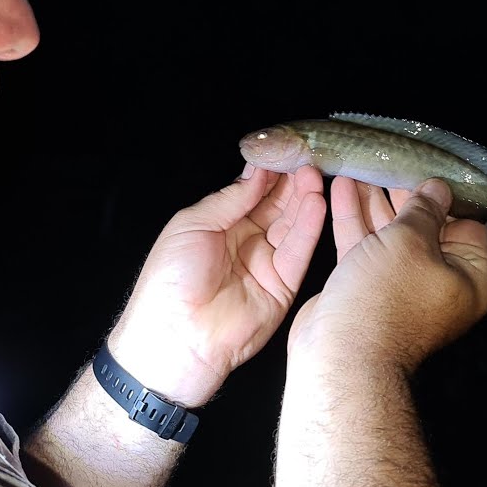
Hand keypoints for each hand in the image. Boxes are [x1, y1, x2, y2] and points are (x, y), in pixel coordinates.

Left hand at [106, 165, 325, 406]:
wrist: (174, 337)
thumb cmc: (170, 279)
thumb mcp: (192, 225)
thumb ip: (229, 199)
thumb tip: (256, 172)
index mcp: (218, 227)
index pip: (251, 193)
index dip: (268, 172)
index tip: (285, 149)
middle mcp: (244, 243)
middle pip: (275, 207)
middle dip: (291, 182)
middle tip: (307, 157)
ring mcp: (264, 266)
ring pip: (291, 226)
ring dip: (303, 199)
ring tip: (315, 173)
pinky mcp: (282, 288)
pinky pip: (298, 254)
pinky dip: (309, 228)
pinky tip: (316, 202)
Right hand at [289, 177, 486, 373]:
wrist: (341, 355)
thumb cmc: (386, 297)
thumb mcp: (411, 242)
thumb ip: (424, 209)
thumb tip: (438, 188)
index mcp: (468, 277)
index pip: (468, 224)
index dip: (450, 194)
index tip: (430, 164)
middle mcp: (437, 281)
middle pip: (425, 227)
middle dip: (405, 193)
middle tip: (390, 159)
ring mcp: (398, 285)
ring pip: (389, 234)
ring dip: (374, 201)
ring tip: (361, 165)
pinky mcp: (364, 287)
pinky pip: (364, 246)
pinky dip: (354, 219)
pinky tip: (341, 186)